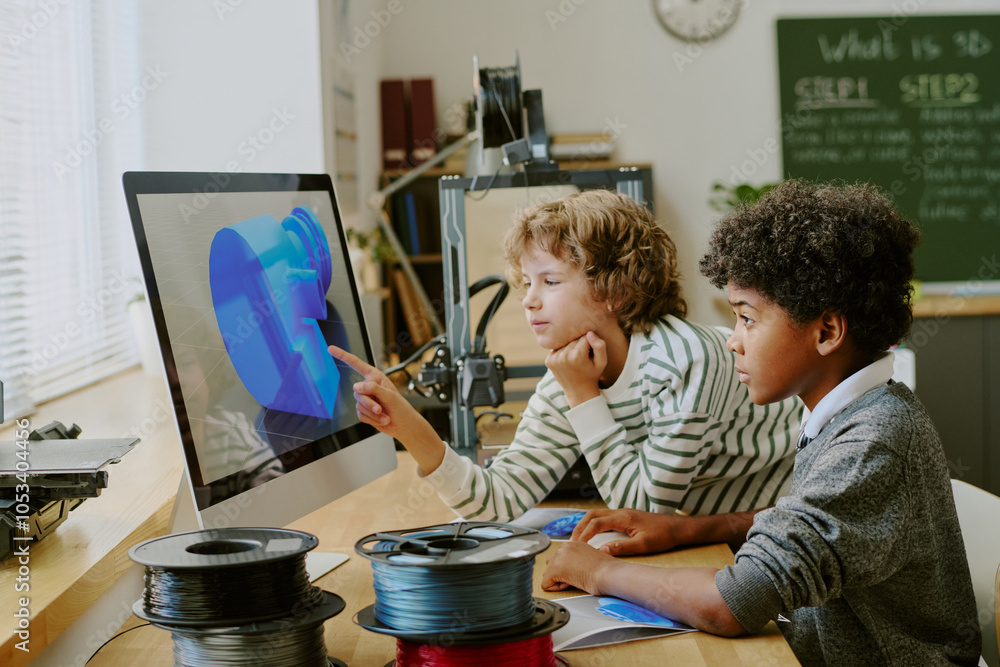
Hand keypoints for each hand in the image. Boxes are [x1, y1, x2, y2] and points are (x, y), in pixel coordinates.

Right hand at [327, 346, 442, 471]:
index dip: (342, 355)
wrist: (403, 425)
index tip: (331, 349)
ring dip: (372, 413)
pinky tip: (382, 419)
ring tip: (384, 414)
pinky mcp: (364, 412)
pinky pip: (360, 415)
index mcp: (375, 377)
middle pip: (358, 392)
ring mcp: (365, 400)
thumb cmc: (400, 408)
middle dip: (370, 403)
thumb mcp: (389, 395)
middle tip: (380, 408)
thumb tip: (356, 386)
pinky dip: (372, 420)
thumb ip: (373, 388)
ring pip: (359, 405)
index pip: (356, 364)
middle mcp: (368, 387)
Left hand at [541, 541, 617, 593]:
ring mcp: (558, 557)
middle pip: (550, 563)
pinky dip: (555, 588)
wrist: (609, 573)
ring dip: (557, 580)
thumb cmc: (607, 571)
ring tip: (574, 580)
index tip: (580, 571)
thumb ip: (578, 561)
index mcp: (574, 544)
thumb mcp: (590, 560)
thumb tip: (571, 569)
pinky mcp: (555, 569)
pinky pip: (545, 584)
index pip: (560, 557)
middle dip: (559, 573)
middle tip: (576, 577)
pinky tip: (570, 585)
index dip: (568, 569)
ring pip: (547, 573)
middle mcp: (565, 547)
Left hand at [545, 331, 605, 406]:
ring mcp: (554, 358)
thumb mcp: (602, 362)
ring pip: (565, 342)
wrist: (579, 392)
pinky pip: (557, 348)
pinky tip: (568, 361)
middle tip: (583, 358)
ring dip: (570, 347)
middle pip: (573, 339)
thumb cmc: (592, 375)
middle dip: (579, 345)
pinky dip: (563, 351)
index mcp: (577, 356)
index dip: (590, 343)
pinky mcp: (548, 360)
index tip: (590, 353)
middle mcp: (563, 356)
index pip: (585, 336)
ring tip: (575, 359)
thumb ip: (599, 345)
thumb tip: (589, 332)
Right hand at [570, 508, 682, 555]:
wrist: (677, 528)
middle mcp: (620, 512)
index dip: (584, 534)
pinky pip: (603, 517)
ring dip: (585, 525)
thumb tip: (602, 550)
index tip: (576, 545)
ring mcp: (623, 513)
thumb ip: (622, 547)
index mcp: (623, 518)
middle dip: (579, 527)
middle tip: (571, 541)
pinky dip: (593, 524)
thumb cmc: (663, 536)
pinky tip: (593, 534)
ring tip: (578, 539)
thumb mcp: (643, 545)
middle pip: (592, 515)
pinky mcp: (625, 517)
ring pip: (597, 514)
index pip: (596, 523)